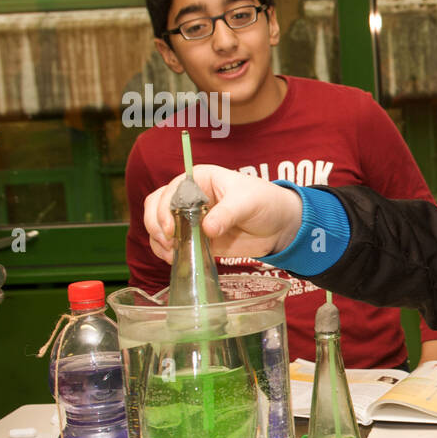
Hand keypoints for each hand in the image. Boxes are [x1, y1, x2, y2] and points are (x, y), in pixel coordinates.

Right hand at [144, 165, 303, 263]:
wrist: (280, 226)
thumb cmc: (266, 203)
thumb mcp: (248, 203)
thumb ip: (227, 214)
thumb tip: (207, 230)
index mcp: (200, 179)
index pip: (172, 189)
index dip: (165, 207)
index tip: (171, 227)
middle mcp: (190, 196)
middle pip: (156, 205)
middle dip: (156, 224)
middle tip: (169, 241)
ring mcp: (190, 218)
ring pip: (158, 224)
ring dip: (157, 239)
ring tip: (170, 253)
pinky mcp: (195, 237)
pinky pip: (171, 242)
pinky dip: (166, 251)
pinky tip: (174, 258)